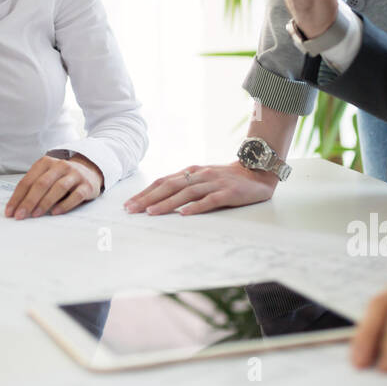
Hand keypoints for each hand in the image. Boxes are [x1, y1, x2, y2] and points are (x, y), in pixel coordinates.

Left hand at [7, 154, 103, 218]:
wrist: (89, 171)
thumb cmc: (62, 177)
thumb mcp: (47, 176)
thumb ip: (33, 187)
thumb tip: (17, 206)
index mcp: (45, 163)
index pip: (28, 181)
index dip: (17, 197)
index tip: (10, 211)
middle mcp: (60, 166)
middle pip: (42, 184)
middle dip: (29, 201)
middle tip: (20, 215)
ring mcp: (74, 175)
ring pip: (58, 188)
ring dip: (45, 202)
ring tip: (35, 214)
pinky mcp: (86, 185)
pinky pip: (75, 195)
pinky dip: (64, 205)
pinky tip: (55, 212)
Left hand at [124, 162, 276, 214]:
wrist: (258, 172)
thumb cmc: (227, 178)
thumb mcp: (203, 178)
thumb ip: (186, 184)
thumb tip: (159, 198)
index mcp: (191, 171)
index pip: (163, 181)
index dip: (145, 192)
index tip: (129, 204)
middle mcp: (200, 175)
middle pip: (170, 186)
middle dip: (148, 198)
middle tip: (131, 210)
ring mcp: (214, 183)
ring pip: (186, 193)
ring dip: (167, 203)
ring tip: (151, 213)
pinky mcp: (228, 193)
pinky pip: (210, 200)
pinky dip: (196, 207)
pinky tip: (183, 214)